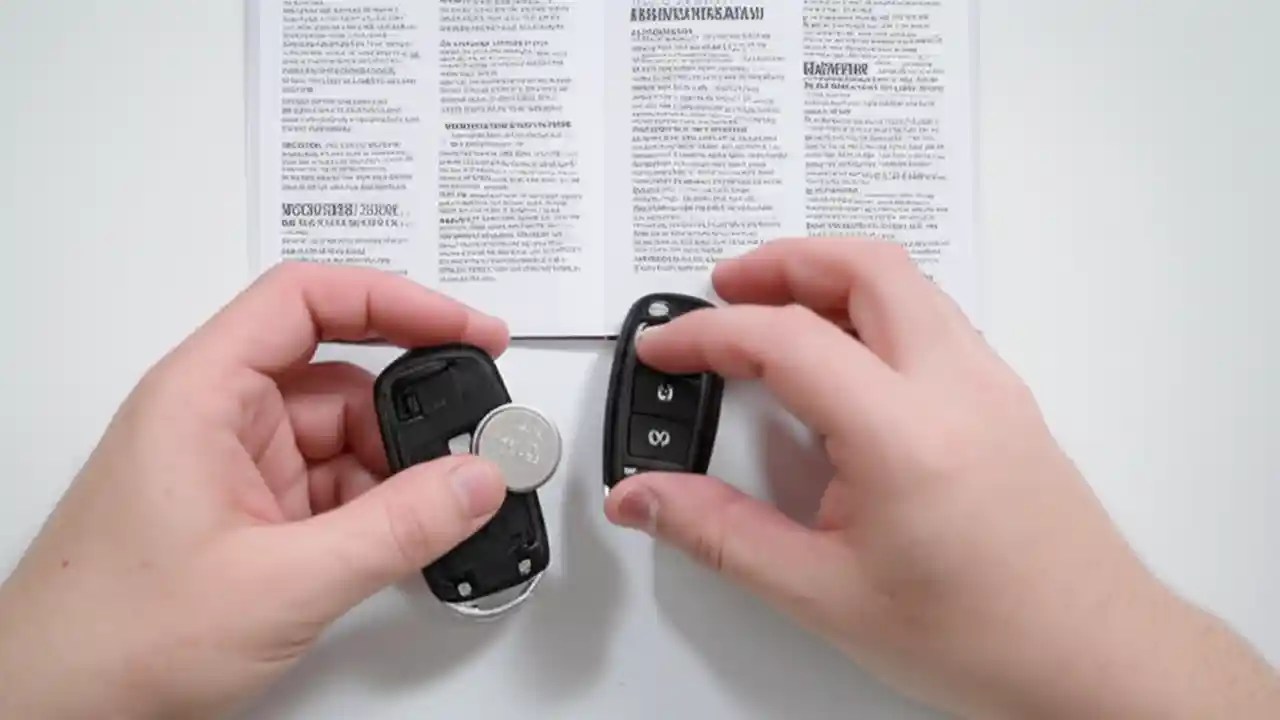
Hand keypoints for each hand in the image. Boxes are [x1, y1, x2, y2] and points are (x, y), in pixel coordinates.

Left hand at [0, 263, 511, 718]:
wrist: (56, 710)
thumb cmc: (113, 637)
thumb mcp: (282, 581)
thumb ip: (396, 528)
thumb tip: (474, 480)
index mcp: (202, 395)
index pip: (306, 301)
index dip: (395, 301)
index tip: (463, 326)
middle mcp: (216, 418)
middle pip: (339, 379)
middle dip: (409, 418)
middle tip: (470, 447)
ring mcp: (233, 467)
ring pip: (342, 440)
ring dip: (392, 476)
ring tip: (430, 517)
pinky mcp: (246, 513)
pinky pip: (329, 488)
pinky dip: (371, 511)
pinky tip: (394, 542)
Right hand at [605, 238, 1279, 718]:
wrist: (1092, 660)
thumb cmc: (989, 636)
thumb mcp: (825, 593)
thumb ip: (720, 535)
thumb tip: (648, 498)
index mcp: (905, 433)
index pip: (786, 339)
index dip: (708, 333)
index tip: (667, 350)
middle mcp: (956, 388)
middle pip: (862, 267)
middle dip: (779, 262)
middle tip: (722, 289)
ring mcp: (991, 385)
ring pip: (904, 282)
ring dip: (829, 276)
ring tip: (773, 310)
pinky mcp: (1005, 398)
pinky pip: (931, 315)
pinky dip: (871, 306)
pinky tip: (841, 355)